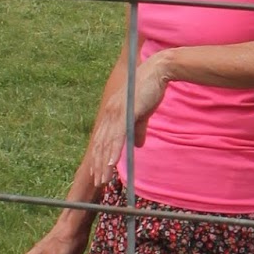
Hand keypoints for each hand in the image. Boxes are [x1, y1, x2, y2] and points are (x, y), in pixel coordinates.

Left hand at [86, 56, 169, 187]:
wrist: (157, 72)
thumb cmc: (150, 90)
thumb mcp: (142, 114)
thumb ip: (137, 130)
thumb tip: (137, 145)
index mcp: (111, 113)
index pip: (101, 139)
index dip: (98, 157)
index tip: (96, 172)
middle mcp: (109, 113)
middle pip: (100, 144)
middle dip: (98, 164)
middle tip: (98, 181)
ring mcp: (115, 113)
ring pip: (106, 144)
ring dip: (103, 163)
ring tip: (102, 179)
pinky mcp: (125, 113)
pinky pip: (117, 137)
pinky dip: (112, 151)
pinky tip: (110, 164)